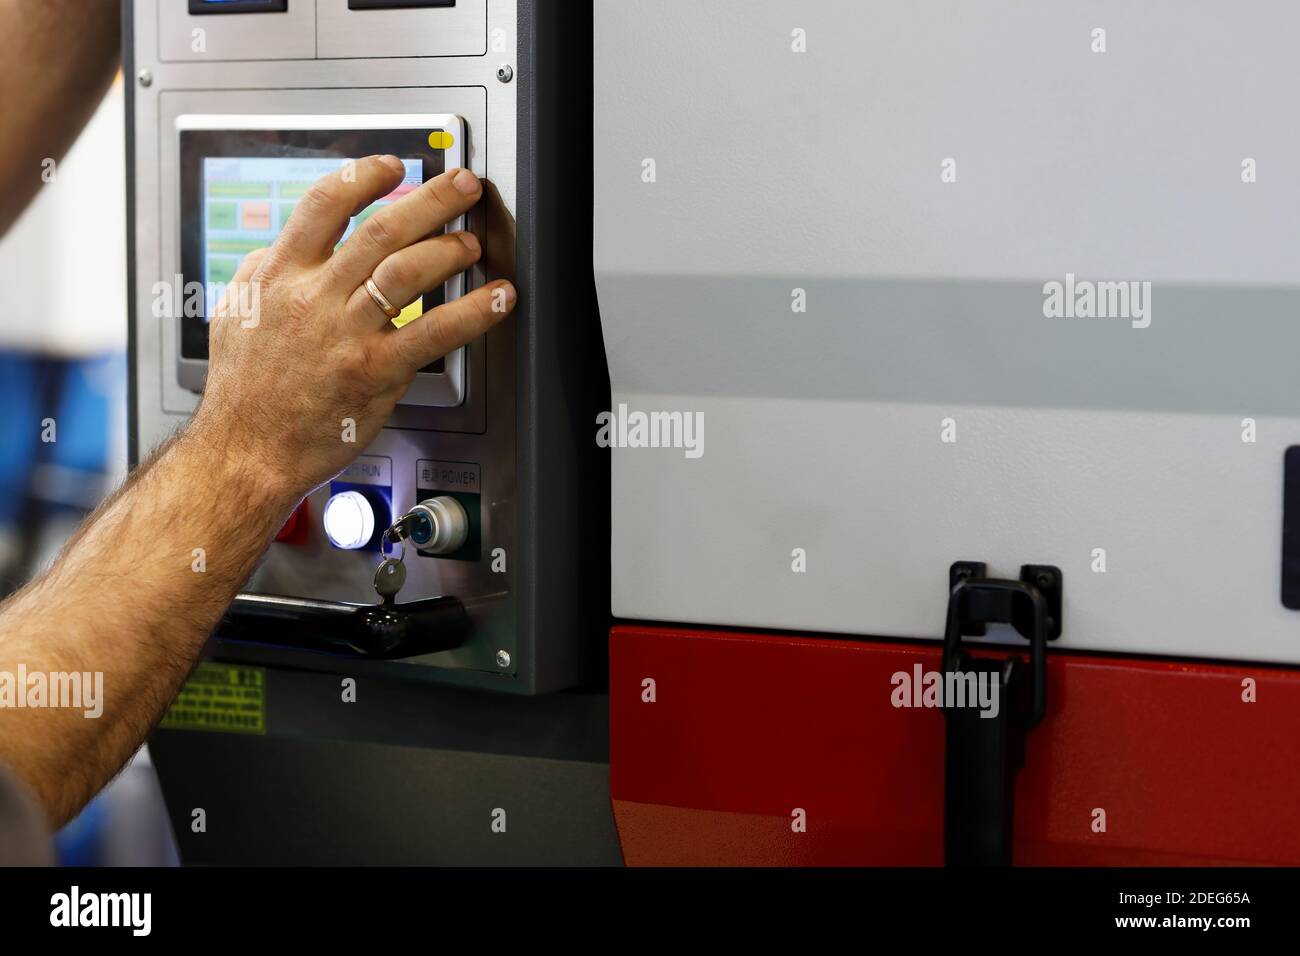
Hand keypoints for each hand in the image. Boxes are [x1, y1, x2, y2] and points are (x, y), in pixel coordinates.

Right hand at [189, 157, 515, 502]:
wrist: (245, 451)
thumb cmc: (243, 390)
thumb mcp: (232, 314)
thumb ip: (261, 272)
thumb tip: (280, 243)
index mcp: (280, 275)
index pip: (325, 204)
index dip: (365, 176)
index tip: (394, 165)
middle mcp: (316, 297)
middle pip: (382, 229)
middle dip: (432, 199)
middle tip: (464, 185)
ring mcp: (348, 334)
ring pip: (409, 272)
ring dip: (451, 249)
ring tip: (474, 242)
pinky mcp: (376, 372)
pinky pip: (434, 333)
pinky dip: (473, 312)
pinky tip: (498, 298)